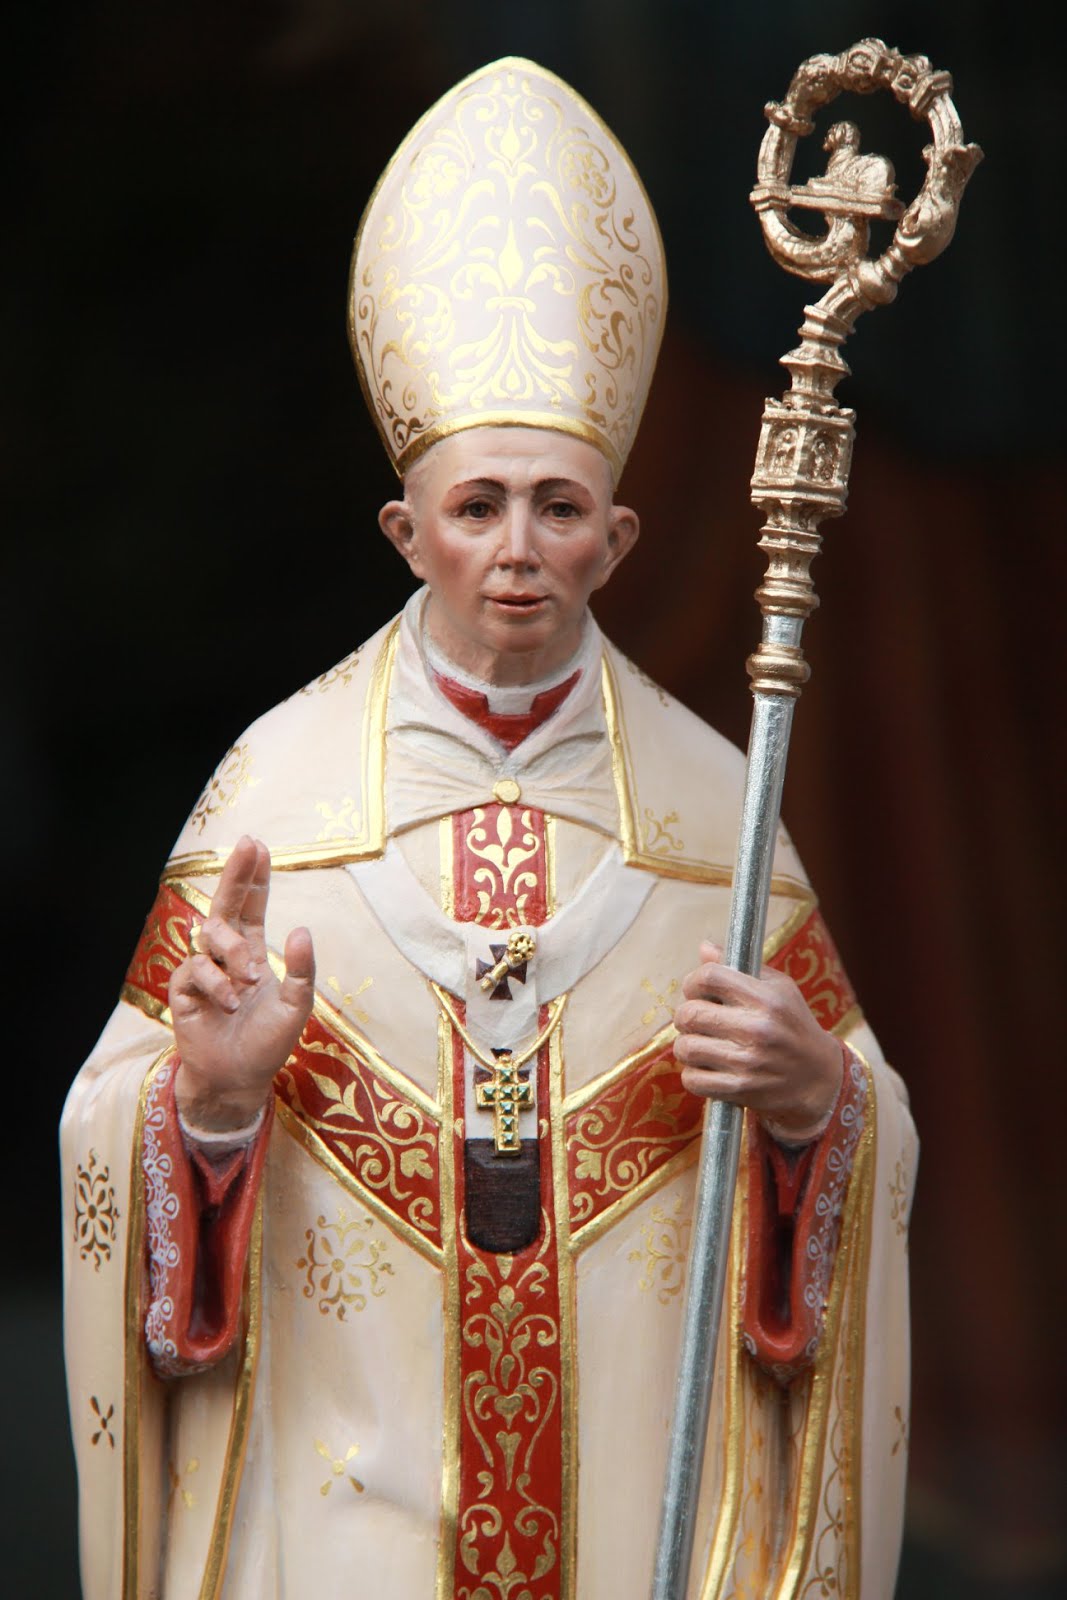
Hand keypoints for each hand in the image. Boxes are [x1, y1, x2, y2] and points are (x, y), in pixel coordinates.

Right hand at [168, 835, 315, 1130]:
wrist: (238, 1080)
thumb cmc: (267, 1043)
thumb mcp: (296, 1006)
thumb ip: (301, 970)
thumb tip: (301, 928)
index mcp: (251, 953)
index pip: (251, 907)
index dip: (254, 878)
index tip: (258, 845)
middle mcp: (225, 956)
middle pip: (225, 904)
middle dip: (236, 874)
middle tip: (247, 844)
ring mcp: (203, 971)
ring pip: (212, 934)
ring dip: (234, 951)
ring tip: (251, 978)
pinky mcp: (183, 990)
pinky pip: (196, 969)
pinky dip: (218, 983)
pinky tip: (232, 1002)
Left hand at [672, 941, 841, 1139]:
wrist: (818, 1078)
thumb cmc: (793, 1026)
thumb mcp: (779, 989)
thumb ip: (739, 968)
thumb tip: (704, 947)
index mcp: (767, 999)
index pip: (709, 977)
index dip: (693, 981)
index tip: (696, 990)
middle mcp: (757, 1029)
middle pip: (690, 1013)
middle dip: (685, 1014)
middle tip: (695, 1019)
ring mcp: (748, 1062)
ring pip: (686, 1047)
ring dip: (687, 1045)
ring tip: (701, 1043)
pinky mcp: (740, 1090)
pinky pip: (692, 1079)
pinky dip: (693, 1074)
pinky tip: (708, 1067)